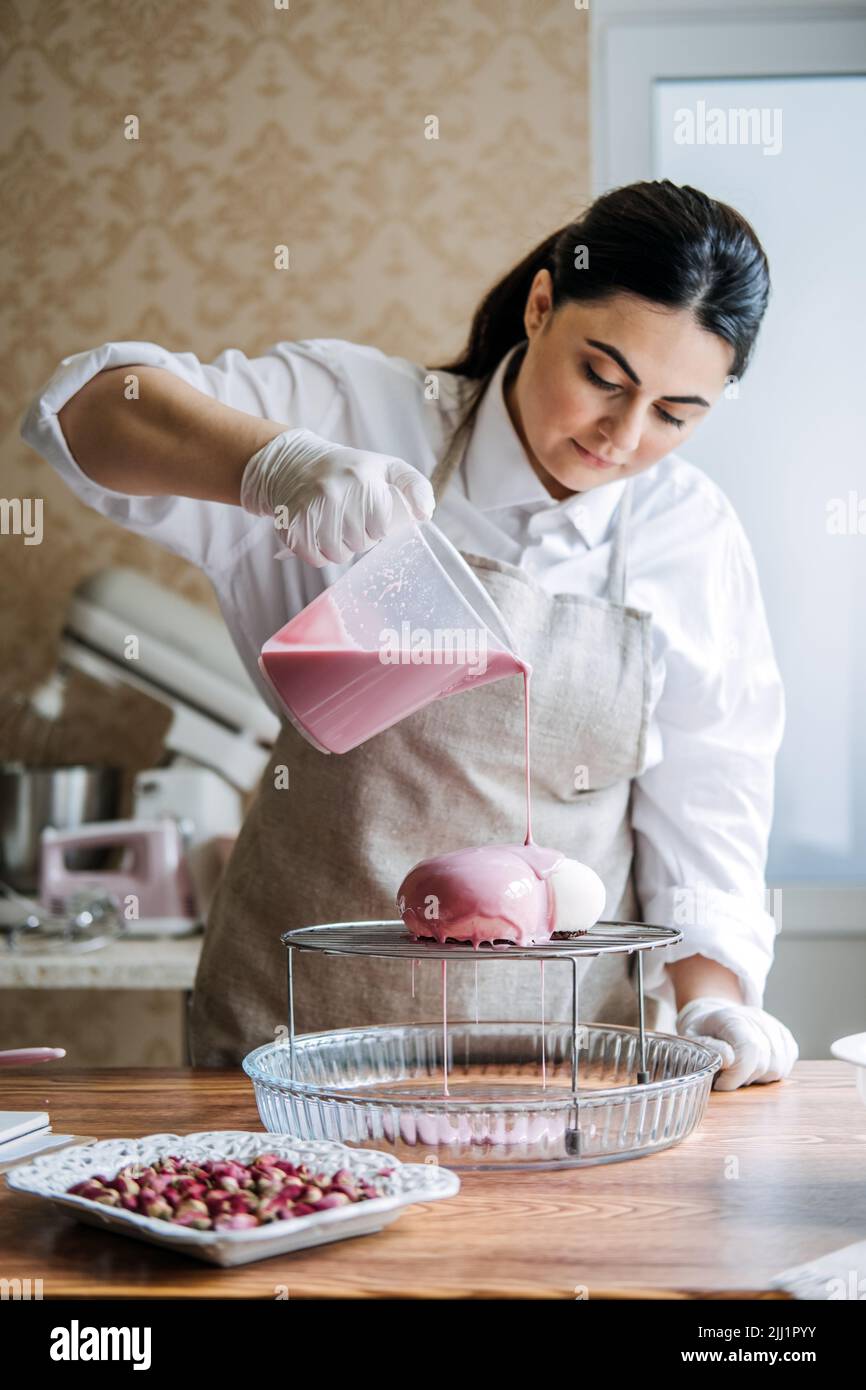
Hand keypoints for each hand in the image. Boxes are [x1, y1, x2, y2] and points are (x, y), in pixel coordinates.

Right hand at [239, 427, 435, 565]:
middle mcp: (335, 491)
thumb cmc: (348, 470)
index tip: (365, 511)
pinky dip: (317, 554)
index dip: (375, 525)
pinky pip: (314, 559)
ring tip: (332, 525)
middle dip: (356, 537)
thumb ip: (415, 485)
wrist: (293, 462)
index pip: (380, 529)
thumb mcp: (385, 467)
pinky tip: (316, 534)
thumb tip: (426, 514)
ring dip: (337, 548)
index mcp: (362, 478)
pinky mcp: (291, 523)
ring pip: (337, 555)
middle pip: (359, 545)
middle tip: (345, 517)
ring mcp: (310, 507)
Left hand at [676, 996, 797, 1090]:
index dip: (737, 1074)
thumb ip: (709, 1048)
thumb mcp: (693, 1039)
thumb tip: (728, 1059)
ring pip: (778, 1068)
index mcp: (733, 1018)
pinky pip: (787, 1065)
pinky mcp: (786, 1038)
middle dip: (744, 1078)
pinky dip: (771, 1073)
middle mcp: (758, 1018)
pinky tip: (754, 1067)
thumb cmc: (703, 1033)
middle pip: (764, 1062)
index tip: (721, 1084)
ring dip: (758, 1077)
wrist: (716, 1019)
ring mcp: (774, 1027)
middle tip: (728, 1076)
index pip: (750, 1049)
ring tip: (741, 1070)